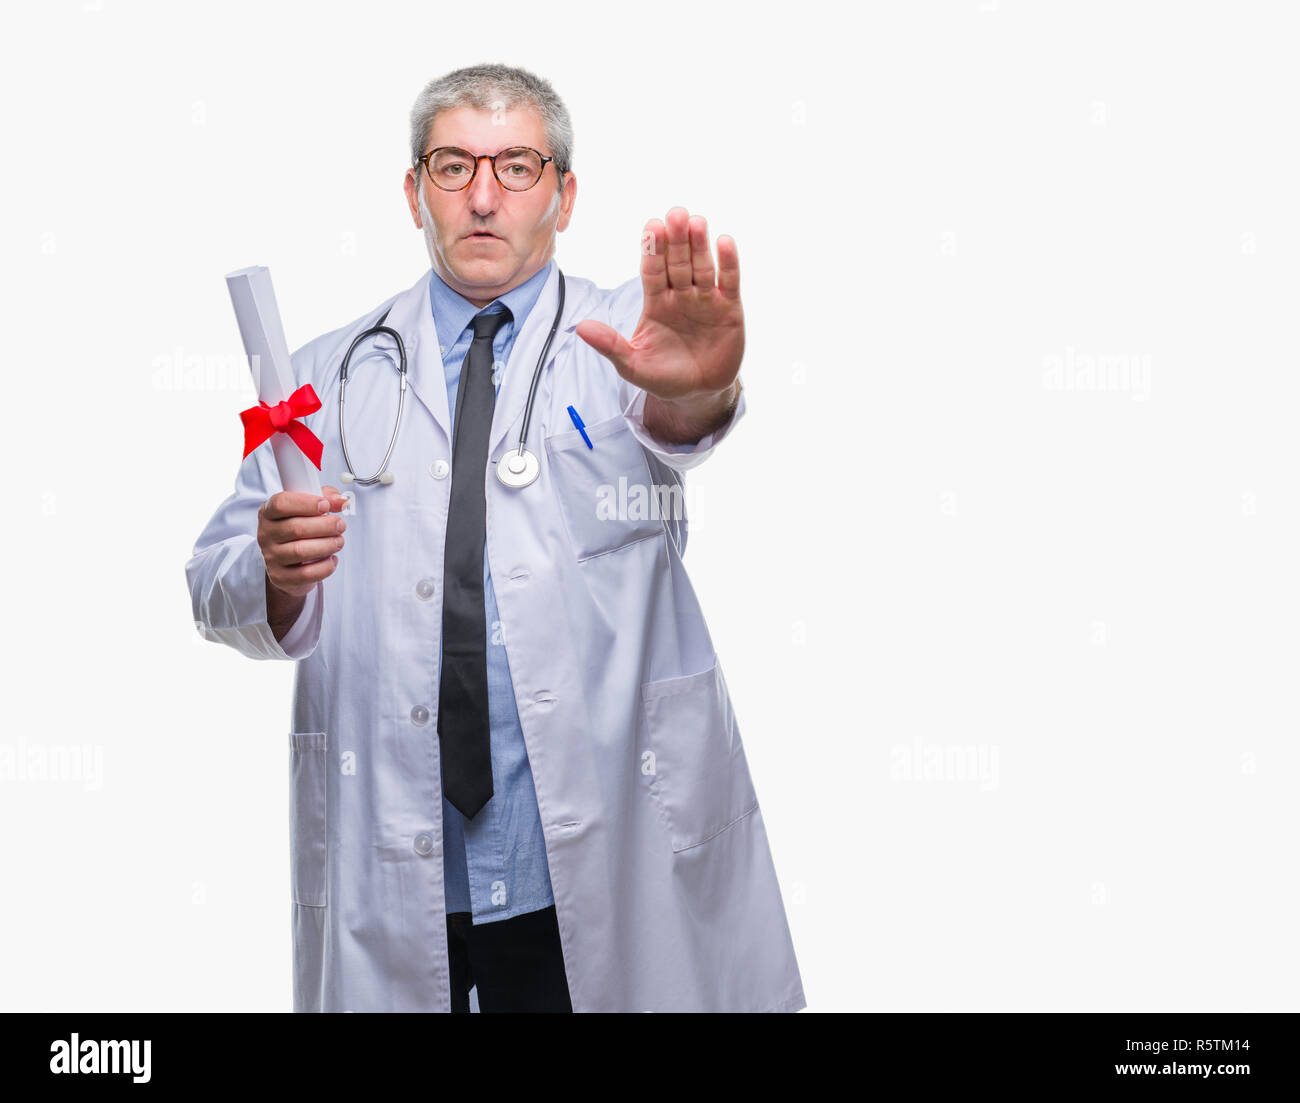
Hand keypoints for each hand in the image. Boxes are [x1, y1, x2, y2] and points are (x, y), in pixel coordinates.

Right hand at [258, 485, 348, 600]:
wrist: (288, 561)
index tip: (325, 505)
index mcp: (268, 512)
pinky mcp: (280, 576)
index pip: (281, 504)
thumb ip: (325, 497)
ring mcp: (271, 557)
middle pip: (296, 528)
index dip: (306, 503)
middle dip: (325, 526)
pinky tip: (331, 559)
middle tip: (340, 525)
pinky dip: (325, 566)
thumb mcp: (308, 508)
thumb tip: (341, 500)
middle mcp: (266, 534)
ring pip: (301, 551)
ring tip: (338, 541)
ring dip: (327, 545)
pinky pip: (306, 573)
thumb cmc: (299, 530)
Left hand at [575, 207, 742, 424]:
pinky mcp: (729, 308)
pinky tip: (724, 242)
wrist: (698, 394)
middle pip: (678, 262)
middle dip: (676, 239)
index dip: (652, 250)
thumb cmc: (663, 377)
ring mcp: (705, 299)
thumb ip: (611, 345)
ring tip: (697, 222)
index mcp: (655, 302)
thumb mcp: (633, 366)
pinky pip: (728, 281)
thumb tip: (581, 328)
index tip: (651, 227)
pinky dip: (728, 263)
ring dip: (700, 244)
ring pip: (702, 266)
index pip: (652, 270)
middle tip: (675, 214)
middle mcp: (680, 294)